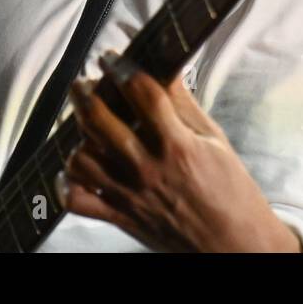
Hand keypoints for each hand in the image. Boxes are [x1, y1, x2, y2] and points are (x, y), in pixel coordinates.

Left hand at [58, 51, 302, 252]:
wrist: (234, 245)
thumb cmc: (231, 192)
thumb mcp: (215, 140)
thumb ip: (184, 105)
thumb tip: (164, 68)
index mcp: (177, 145)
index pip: (139, 92)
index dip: (121, 67)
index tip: (112, 59)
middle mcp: (149, 168)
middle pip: (99, 119)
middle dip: (85, 92)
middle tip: (84, 83)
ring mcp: (130, 195)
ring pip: (82, 156)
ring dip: (77, 135)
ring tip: (84, 124)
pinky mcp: (121, 218)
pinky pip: (77, 200)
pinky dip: (69, 182)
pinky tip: (76, 166)